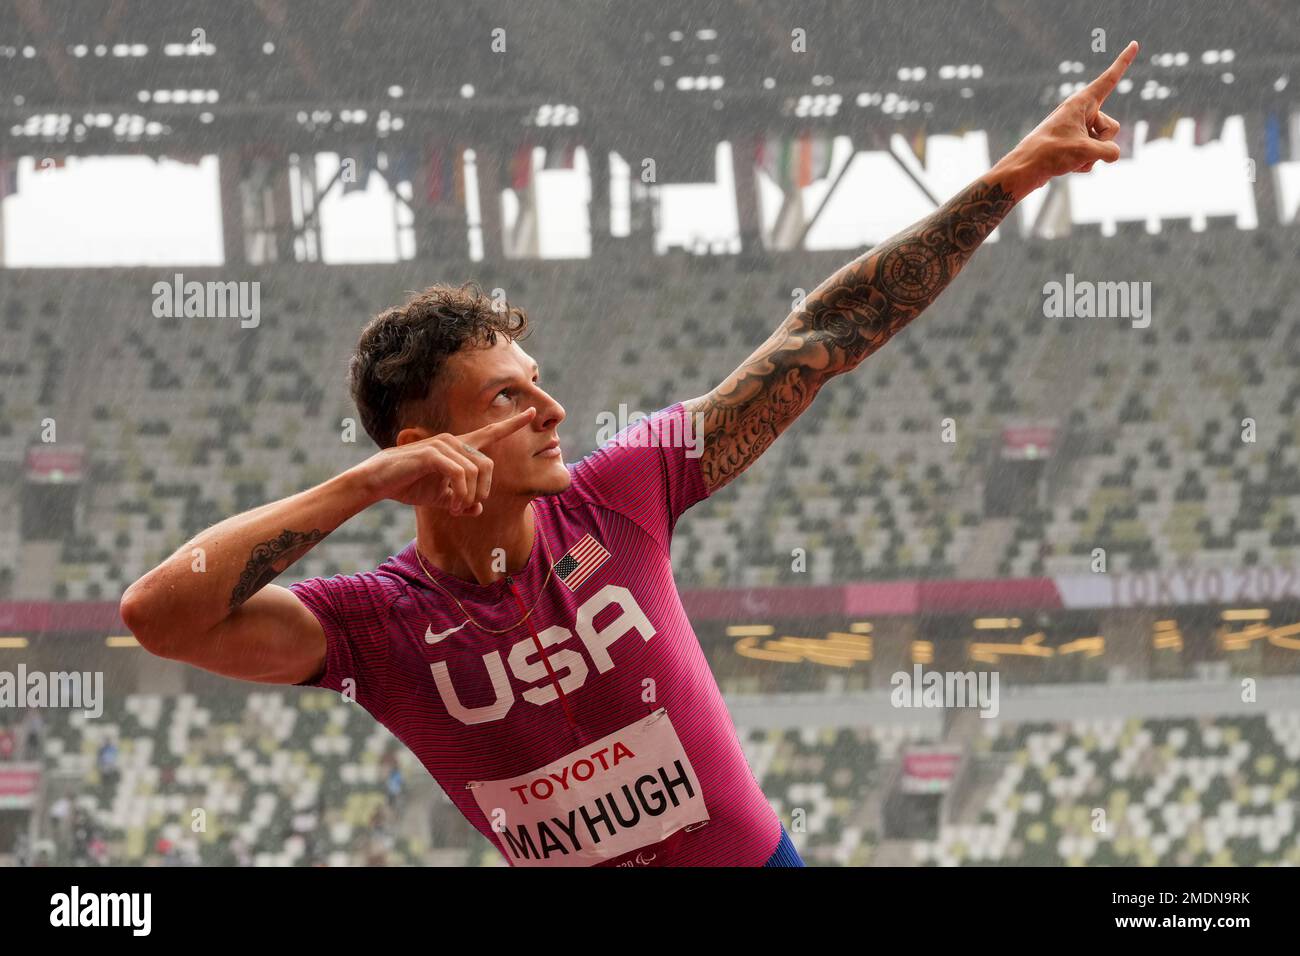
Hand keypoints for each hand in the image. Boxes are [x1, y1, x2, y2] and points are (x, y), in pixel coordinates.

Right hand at [358, 407, 536, 514]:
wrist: (378, 482)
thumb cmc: (409, 486)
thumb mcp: (441, 498)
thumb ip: (462, 502)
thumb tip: (478, 509)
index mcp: (459, 448)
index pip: (490, 432)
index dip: (512, 424)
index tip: (533, 413)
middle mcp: (453, 442)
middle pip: (488, 466)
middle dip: (483, 492)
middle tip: (467, 508)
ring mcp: (443, 445)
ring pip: (475, 472)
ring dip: (469, 497)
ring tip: (455, 508)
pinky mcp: (432, 454)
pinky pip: (460, 475)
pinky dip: (460, 494)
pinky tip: (451, 505)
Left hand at [1004, 40, 1138, 193]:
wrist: (1023, 170)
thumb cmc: (1051, 154)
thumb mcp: (1086, 152)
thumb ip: (1109, 151)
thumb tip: (1113, 154)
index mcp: (1081, 103)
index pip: (1109, 79)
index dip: (1123, 62)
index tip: (1134, 44)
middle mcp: (1080, 113)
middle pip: (1111, 128)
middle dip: (1102, 142)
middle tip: (1077, 149)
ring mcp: (1077, 130)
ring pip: (1103, 144)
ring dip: (1092, 156)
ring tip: (1069, 159)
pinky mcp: (1073, 144)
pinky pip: (1092, 155)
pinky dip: (1084, 164)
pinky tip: (1067, 167)